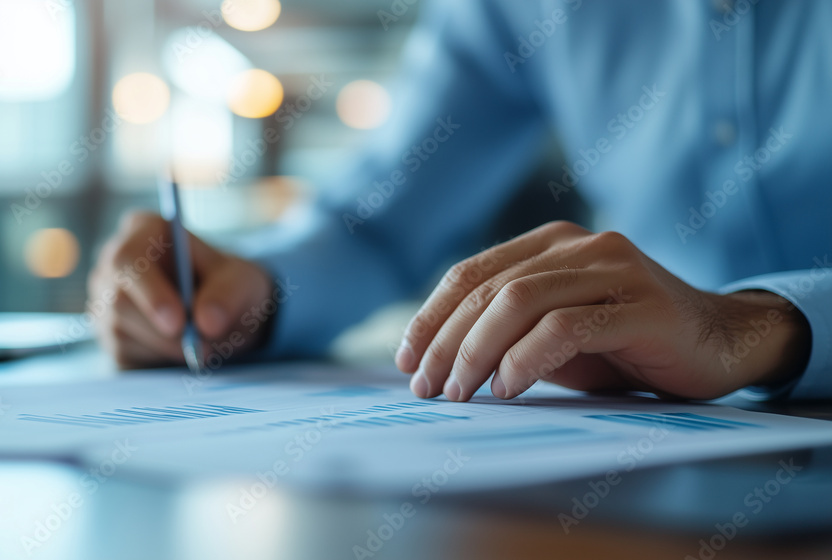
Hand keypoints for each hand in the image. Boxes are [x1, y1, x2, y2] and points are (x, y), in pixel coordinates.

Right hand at [88, 211, 273, 367]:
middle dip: (163, 332)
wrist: (224, 316)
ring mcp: (104, 299)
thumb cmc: (228, 286)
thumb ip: (227, 297)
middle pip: (118, 302)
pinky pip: (122, 356)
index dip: (150, 293)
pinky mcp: (107, 334)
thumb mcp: (242, 283)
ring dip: (166, 348)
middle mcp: (114, 263)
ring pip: (119, 333)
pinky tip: (178, 348)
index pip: (128, 259)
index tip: (179, 323)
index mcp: (142, 232)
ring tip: (200, 344)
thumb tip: (208, 324)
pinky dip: (157, 360)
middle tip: (202, 348)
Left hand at [394, 221, 810, 400]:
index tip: (406, 359)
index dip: (430, 317)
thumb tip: (436, 361)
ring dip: (477, 352)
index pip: (469, 273)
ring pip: (519, 301)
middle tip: (425, 387)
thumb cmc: (626, 342)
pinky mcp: (640, 304)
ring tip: (460, 392)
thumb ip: (508, 331)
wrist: (721, 342)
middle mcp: (578, 245)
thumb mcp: (554, 334)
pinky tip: (508, 388)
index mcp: (549, 243)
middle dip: (445, 342)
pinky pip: (565, 326)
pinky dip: (526, 359)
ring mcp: (611, 269)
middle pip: (487, 289)